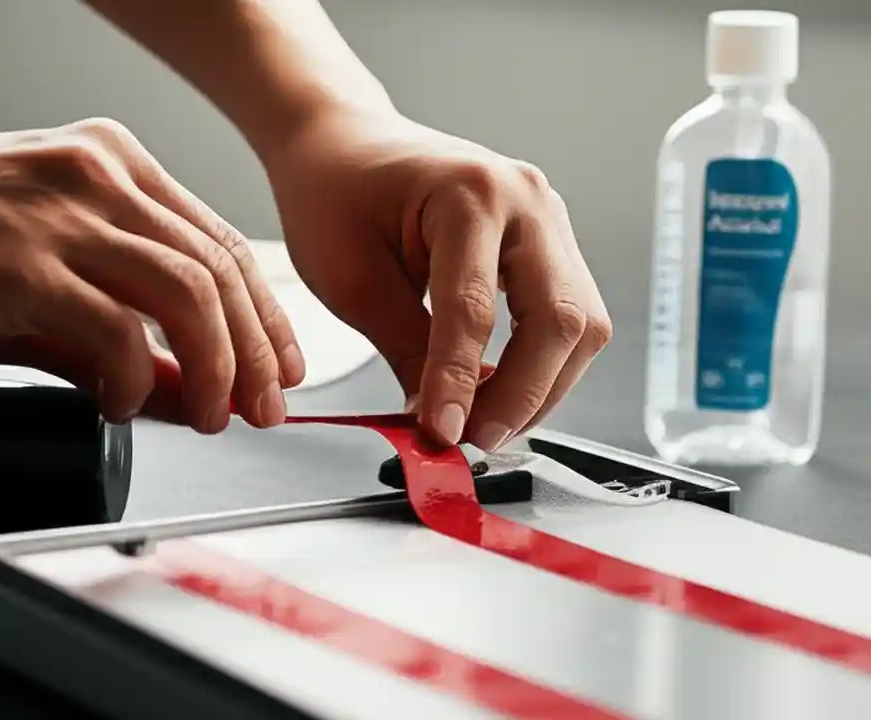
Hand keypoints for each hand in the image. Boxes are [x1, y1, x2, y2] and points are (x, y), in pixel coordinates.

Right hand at [0, 118, 303, 430]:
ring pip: (189, 293)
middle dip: (256, 352)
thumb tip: (179, 390)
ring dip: (215, 368)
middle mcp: (97, 173)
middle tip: (265, 410)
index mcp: (107, 163)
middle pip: (220, 267)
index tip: (276, 368)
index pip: (218, 241)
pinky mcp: (23, 262)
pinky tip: (117, 405)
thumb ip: (109, 336)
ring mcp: (61, 212)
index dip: (260, 316)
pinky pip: (117, 330)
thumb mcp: (29, 286)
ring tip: (209, 418)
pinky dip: (133, 379)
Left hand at [263, 110, 610, 450]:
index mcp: (469, 192)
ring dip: (540, 386)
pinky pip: (566, 315)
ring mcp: (548, 217)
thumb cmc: (334, 195)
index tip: (442, 433)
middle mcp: (526, 198)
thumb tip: (442, 420)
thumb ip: (405, 348)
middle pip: (558, 318)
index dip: (460, 382)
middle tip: (474, 439)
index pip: (474, 308)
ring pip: (579, 324)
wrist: (343, 143)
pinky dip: (540, 363)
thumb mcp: (351, 279)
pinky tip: (498, 391)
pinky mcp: (549, 242)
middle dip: (522, 393)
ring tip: (484, 423)